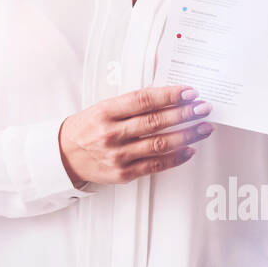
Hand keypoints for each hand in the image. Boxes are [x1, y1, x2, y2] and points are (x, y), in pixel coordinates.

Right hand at [58, 85, 212, 187]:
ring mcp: (118, 155)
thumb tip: (166, 96)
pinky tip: (189, 150)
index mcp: (106, 111)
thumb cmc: (87, 128)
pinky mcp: (123, 174)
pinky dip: (176, 157)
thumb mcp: (102, 108)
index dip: (169, 95)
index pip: (143, 100)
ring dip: (187, 135)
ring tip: (203, 128)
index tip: (189, 92)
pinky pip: (155, 165)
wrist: (64, 156)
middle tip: (204, 108)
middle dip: (184, 114)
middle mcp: (112, 133)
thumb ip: (131, 104)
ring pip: (160, 144)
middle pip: (155, 122)